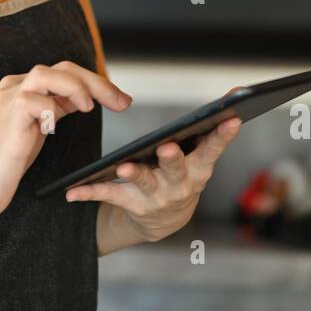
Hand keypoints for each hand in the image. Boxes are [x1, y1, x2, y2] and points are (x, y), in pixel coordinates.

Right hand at [0, 60, 131, 225]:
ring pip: (47, 73)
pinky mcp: (7, 118)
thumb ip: (55, 109)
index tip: (120, 100)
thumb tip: (85, 98)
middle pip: (62, 68)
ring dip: (77, 87)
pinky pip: (35, 100)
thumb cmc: (4, 163)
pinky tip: (60, 124)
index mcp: (23, 89)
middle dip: (97, 82)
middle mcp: (15, 87)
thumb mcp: (37, 129)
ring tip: (91, 107)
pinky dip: (53, 108)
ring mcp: (8, 99)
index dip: (96, 82)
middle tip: (122, 102)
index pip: (66, 72)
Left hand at [66, 86, 243, 244]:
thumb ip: (213, 130)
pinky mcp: (132, 204)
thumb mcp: (199, 156)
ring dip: (135, 174)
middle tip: (167, 148)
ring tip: (124, 166)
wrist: (164, 218)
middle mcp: (180, 186)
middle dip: (172, 159)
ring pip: (144, 183)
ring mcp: (156, 197)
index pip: (213, 150)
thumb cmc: (182, 173)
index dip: (223, 136)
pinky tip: (72, 191)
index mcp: (198, 169)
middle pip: (176, 169)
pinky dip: (90, 192)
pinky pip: (109, 195)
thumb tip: (238, 91)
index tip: (233, 119)